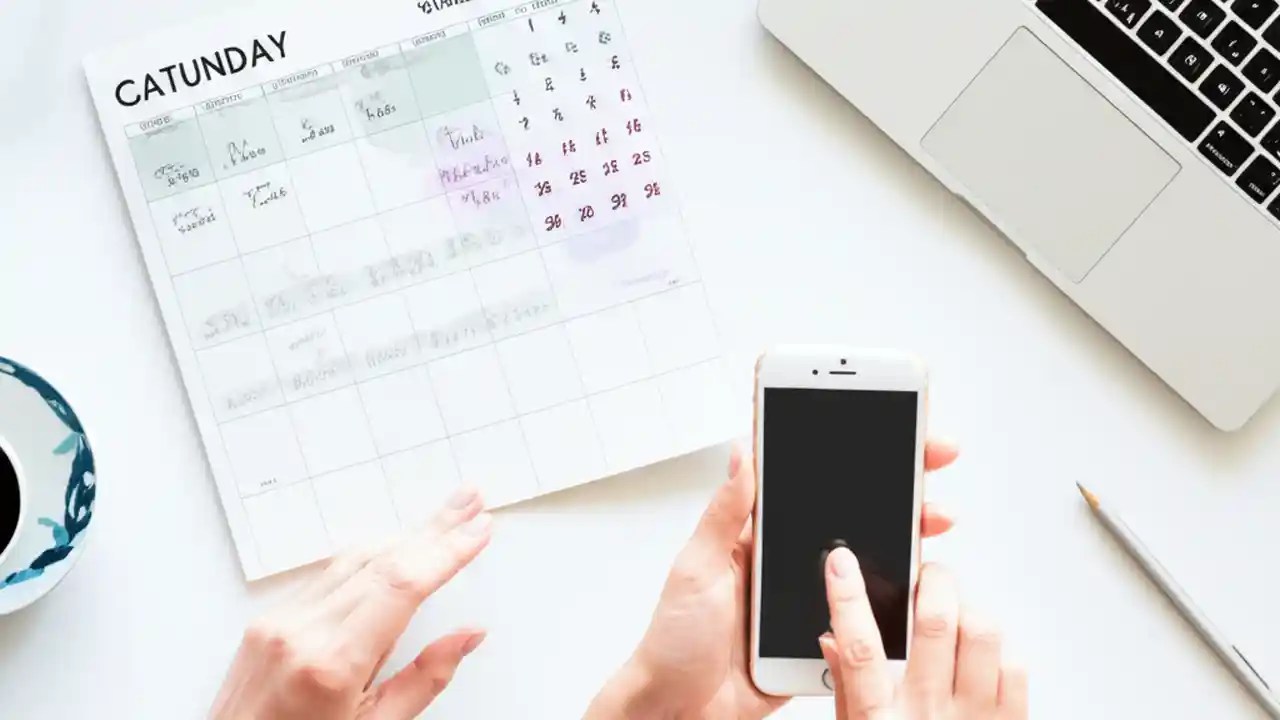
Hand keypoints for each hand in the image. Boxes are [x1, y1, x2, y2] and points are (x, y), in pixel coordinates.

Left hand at [209, 488, 491, 719]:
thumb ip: (425, 679)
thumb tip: (468, 636)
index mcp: (332, 665)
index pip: (402, 587)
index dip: (446, 552)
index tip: (477, 530)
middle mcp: (300, 633)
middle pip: (383, 562)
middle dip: (434, 530)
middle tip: (470, 503)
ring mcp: (278, 622)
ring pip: (354, 561)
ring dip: (404, 538)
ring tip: (443, 521)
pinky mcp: (266, 621)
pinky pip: (326, 576)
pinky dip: (368, 560)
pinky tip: (392, 549)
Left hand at [587, 440, 959, 719]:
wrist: (678, 707)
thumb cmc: (673, 639)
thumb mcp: (697, 566)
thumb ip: (726, 513)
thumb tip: (745, 451)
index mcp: (756, 536)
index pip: (810, 482)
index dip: (848, 452)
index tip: (884, 426)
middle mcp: (786, 562)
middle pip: (852, 515)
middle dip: (896, 486)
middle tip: (933, 462)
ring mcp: (807, 599)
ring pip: (867, 563)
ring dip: (904, 541)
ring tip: (933, 520)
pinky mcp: (820, 638)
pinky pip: (865, 617)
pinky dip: (894, 602)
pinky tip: (921, 584)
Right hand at [819, 551, 1027, 719]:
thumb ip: (846, 688)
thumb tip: (833, 638)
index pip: (860, 647)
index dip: (847, 597)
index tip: (840, 563)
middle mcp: (929, 718)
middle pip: (935, 623)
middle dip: (930, 580)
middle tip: (925, 573)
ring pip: (983, 633)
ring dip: (968, 606)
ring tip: (956, 606)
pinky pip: (1015, 665)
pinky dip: (1000, 645)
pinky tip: (981, 648)